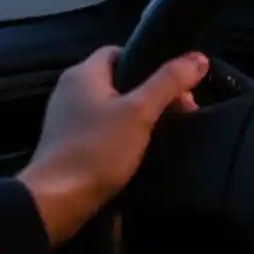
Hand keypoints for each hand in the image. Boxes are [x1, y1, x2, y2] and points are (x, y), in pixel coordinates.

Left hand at [18, 46, 208, 245]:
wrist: (55, 201)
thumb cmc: (97, 150)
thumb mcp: (139, 112)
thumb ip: (168, 82)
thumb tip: (198, 57)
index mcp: (84, 73)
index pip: (120, 51)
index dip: (149, 62)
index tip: (174, 84)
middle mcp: (71, 89)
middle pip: (119, 79)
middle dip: (151, 92)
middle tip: (180, 111)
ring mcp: (66, 117)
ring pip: (111, 105)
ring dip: (138, 115)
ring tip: (164, 132)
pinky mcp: (67, 142)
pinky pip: (101, 127)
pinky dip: (121, 133)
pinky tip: (137, 150)